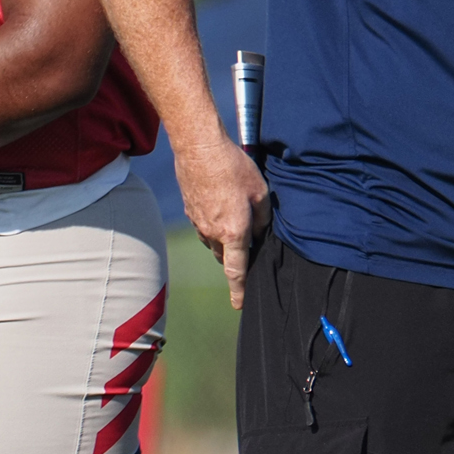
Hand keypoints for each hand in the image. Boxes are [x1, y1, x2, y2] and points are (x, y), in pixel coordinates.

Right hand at [174, 134, 271, 308]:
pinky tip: (222, 207)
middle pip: (226, 258)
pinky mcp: (190, 212)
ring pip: (214, 243)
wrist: (199, 148)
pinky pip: (204, 228)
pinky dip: (215, 226)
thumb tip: (260, 234)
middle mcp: (213, 233)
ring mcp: (198, 223)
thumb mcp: (261, 192)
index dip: (239, 290)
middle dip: (237, 260)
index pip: (237, 271)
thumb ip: (264, 219)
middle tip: (249, 251)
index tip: (240, 305)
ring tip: (237, 222)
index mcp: (233, 232)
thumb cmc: (234, 167)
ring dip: (226, 242)